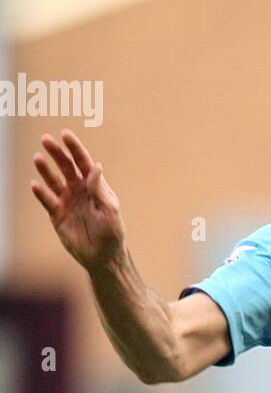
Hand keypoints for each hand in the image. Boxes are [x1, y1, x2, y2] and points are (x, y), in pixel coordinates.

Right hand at [31, 130, 125, 270]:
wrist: (103, 257)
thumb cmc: (112, 234)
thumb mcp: (110, 211)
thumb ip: (101, 190)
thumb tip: (96, 166)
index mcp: (94, 186)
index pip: (83, 163)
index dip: (75, 148)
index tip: (65, 134)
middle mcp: (78, 189)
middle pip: (65, 166)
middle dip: (56, 152)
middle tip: (46, 139)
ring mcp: (66, 200)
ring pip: (53, 180)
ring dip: (45, 169)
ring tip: (38, 158)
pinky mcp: (56, 214)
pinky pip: (46, 200)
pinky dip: (40, 192)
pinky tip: (35, 185)